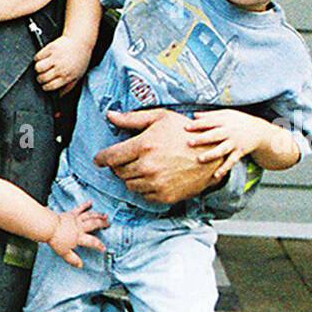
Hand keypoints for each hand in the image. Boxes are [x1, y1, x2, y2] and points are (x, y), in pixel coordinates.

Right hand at [34, 32, 92, 93]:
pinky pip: (38, 56)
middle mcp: (60, 67)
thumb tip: (59, 96)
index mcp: (67, 75)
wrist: (81, 41)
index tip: (44, 85)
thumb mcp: (78, 75)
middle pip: (42, 78)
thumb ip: (68, 87)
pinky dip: (38, 58)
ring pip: (38, 68)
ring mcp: (55, 57)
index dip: (45, 87)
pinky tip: (42, 59)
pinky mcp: (51, 48)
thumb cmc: (80, 58)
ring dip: (38, 69)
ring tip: (42, 68)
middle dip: (40, 79)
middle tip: (42, 76)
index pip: (50, 86)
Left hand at [47, 200, 108, 267]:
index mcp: (79, 237)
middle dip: (103, 224)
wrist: (48, 227)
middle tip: (109, 224)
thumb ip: (73, 259)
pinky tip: (90, 203)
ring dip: (98, 215)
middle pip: (94, 225)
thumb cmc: (55, 239)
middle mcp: (80, 227)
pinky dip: (86, 205)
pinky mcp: (71, 214)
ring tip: (105, 215)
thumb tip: (80, 266)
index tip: (103, 248)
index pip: (92, 242)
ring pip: (90, 216)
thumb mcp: (64, 253)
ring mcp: (76, 219)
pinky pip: (80, 209)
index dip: (99, 245)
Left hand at [95, 109, 223, 203]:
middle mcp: (147, 167)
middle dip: (121, 166)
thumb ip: (132, 119)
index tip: (99, 159)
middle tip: (131, 159)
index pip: (110, 157)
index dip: (101, 159)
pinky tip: (156, 176)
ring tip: (146, 166)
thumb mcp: (161, 118)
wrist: (213, 153)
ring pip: (130, 185)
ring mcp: (156, 183)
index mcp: (143, 146)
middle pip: (119, 172)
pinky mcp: (165, 196)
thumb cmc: (186, 132)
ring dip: (133, 177)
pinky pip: (144, 195)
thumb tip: (110, 115)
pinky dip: (146, 187)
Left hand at [183, 109, 271, 181]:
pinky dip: (224, 168)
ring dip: (211, 155)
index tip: (186, 127)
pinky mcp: (240, 152)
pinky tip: (216, 175)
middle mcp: (230, 132)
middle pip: (215, 135)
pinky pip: (231, 161)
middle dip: (202, 139)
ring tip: (199, 159)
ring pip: (222, 149)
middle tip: (189, 142)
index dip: (198, 124)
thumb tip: (194, 115)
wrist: (259, 131)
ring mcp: (235, 143)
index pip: (210, 122)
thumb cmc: (239, 121)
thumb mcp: (227, 114)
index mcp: (225, 121)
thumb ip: (210, 115)